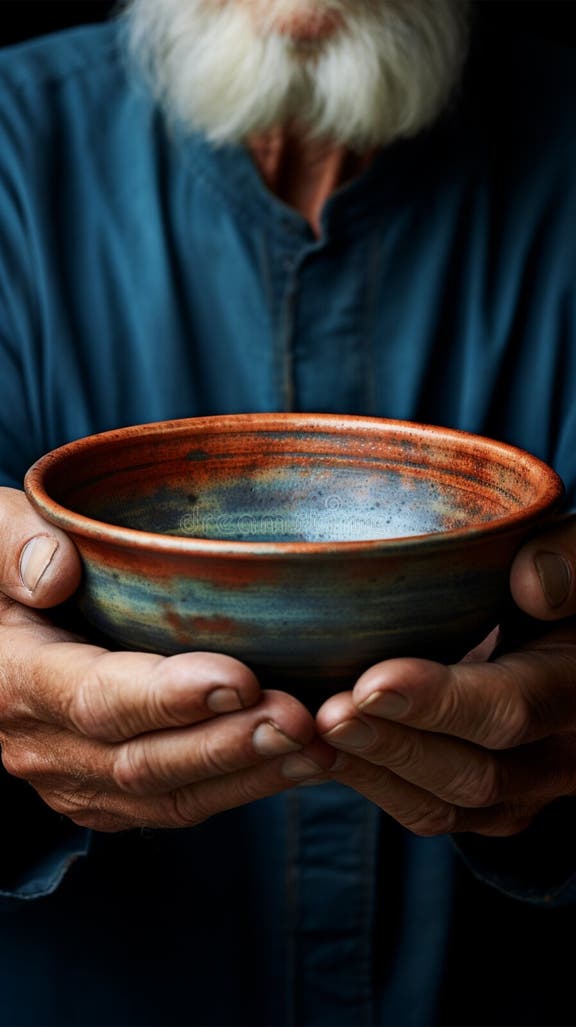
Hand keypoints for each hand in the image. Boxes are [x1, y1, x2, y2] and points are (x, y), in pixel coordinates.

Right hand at [0, 488, 332, 831]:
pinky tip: (295, 761)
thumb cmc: (1, 567)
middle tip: (301, 720)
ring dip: (246, 776)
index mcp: (16, 677)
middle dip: (228, 745)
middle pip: (142, 762)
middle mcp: (40, 743)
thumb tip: (59, 573)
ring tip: (316, 747)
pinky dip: (239, 788)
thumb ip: (15, 545)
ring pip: (166, 797)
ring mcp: (72, 776)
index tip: (242, 678)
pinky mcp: (103, 789)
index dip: (169, 696)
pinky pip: (174, 804)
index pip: (96, 699)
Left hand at [313, 517, 575, 836]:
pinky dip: (367, 785)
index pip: (516, 706)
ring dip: (370, 771)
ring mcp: (526, 789)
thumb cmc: (565, 594)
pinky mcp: (489, 804)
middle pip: (475, 772)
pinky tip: (316, 752)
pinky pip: (427, 812)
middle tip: (324, 715)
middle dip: (392, 744)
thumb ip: (570, 563)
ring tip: (308, 734)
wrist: (566, 649)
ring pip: (445, 806)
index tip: (370, 683)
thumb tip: (532, 582)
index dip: (443, 701)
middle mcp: (563, 756)